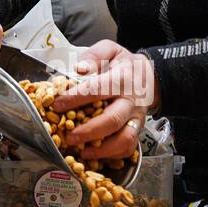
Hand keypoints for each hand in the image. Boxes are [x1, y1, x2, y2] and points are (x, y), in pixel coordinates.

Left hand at [50, 40, 158, 160]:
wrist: (150, 77)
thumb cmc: (124, 65)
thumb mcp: (110, 50)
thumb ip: (94, 56)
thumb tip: (79, 69)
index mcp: (122, 79)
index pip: (96, 90)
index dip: (75, 99)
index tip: (57, 105)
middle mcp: (131, 101)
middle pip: (112, 120)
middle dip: (88, 131)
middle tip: (69, 136)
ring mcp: (136, 118)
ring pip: (124, 139)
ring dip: (102, 149)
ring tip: (82, 151)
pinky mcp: (137, 130)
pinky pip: (128, 148)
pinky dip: (111, 155)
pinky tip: (94, 154)